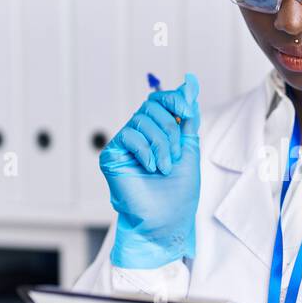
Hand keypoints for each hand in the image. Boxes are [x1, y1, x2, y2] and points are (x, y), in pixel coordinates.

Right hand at [100, 74, 200, 267]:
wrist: (166, 220)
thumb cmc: (178, 191)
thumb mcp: (189, 147)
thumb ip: (187, 116)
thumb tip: (190, 82)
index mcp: (158, 131)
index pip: (162, 100)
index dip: (176, 99)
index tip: (188, 111)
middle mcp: (139, 133)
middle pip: (152, 106)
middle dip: (171, 129)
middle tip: (175, 156)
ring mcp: (124, 143)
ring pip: (142, 120)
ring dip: (161, 144)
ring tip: (164, 168)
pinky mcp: (111, 154)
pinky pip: (129, 135)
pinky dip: (145, 150)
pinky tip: (150, 168)